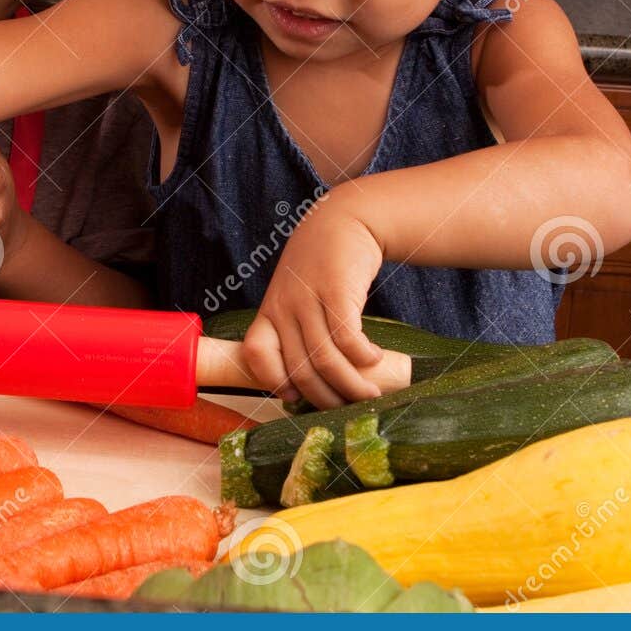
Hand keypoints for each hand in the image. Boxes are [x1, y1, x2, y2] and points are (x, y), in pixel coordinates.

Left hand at [243, 194, 408, 408]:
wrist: (342, 221)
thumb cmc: (321, 267)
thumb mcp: (297, 294)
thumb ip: (298, 328)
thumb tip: (314, 379)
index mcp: (270, 311)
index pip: (255, 354)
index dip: (273, 381)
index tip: (295, 398)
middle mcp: (284, 307)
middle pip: (299, 368)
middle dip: (326, 398)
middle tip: (349, 409)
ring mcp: (308, 298)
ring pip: (326, 360)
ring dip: (351, 386)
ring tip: (371, 394)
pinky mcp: (336, 291)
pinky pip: (347, 337)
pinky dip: (363, 357)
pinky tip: (374, 359)